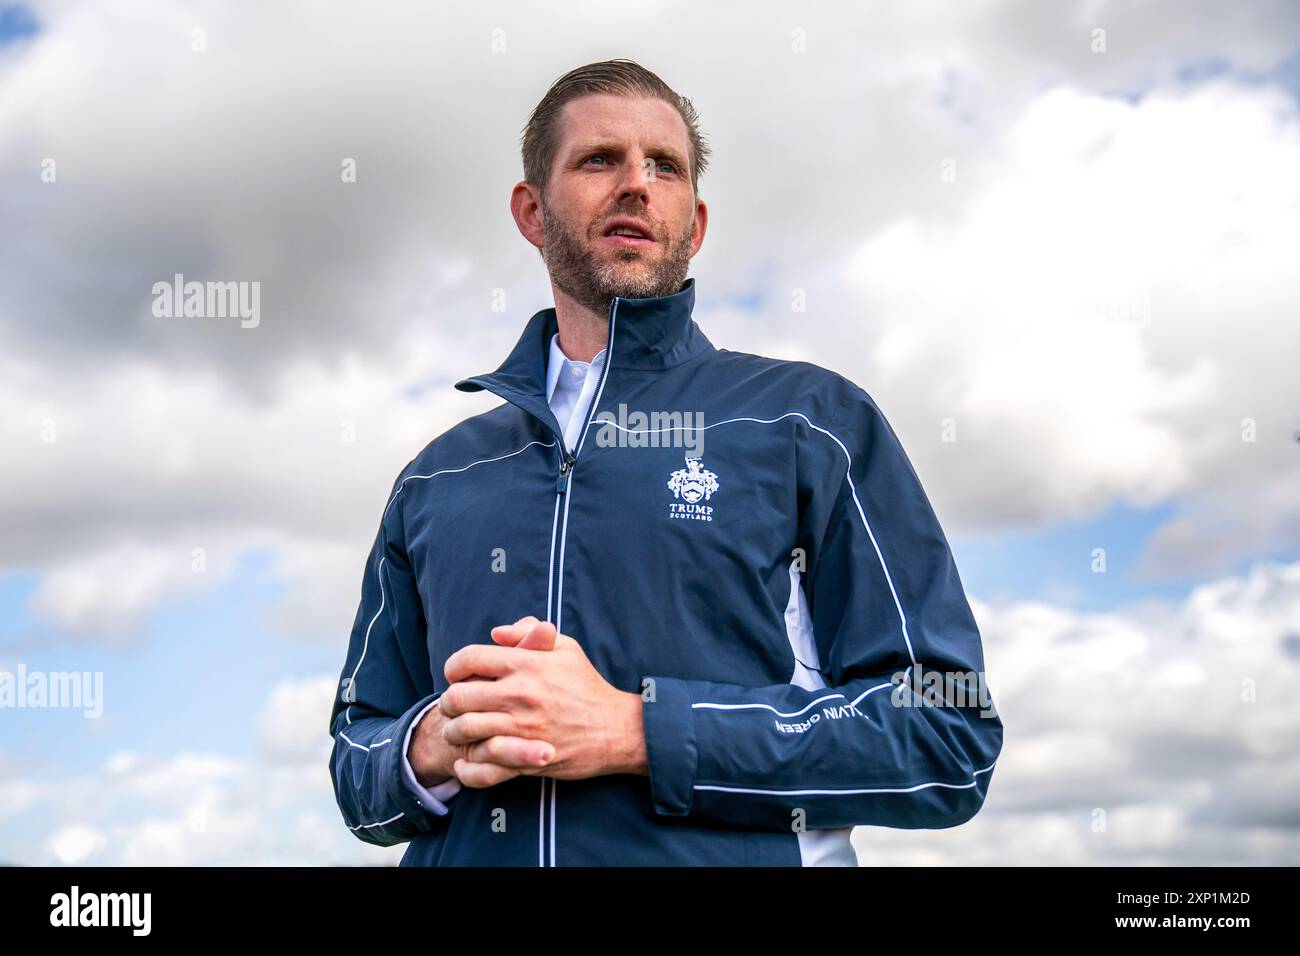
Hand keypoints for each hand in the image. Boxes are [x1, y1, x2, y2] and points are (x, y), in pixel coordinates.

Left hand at [440, 615, 646, 786]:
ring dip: (453, 732)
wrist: (614, 729)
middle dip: (448, 701)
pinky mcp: (525, 759)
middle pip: (457, 696)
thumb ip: (529, 633)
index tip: (456, 674)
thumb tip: (496, 633)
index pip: (469, 658)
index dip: (453, 666)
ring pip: (463, 730)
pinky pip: (481, 767)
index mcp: (526, 664)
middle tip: (454, 705)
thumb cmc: (587, 686)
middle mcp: (520, 695)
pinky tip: (466, 761)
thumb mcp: (566, 649)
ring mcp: (521, 729)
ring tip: (458, 731)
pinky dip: (466, 767)